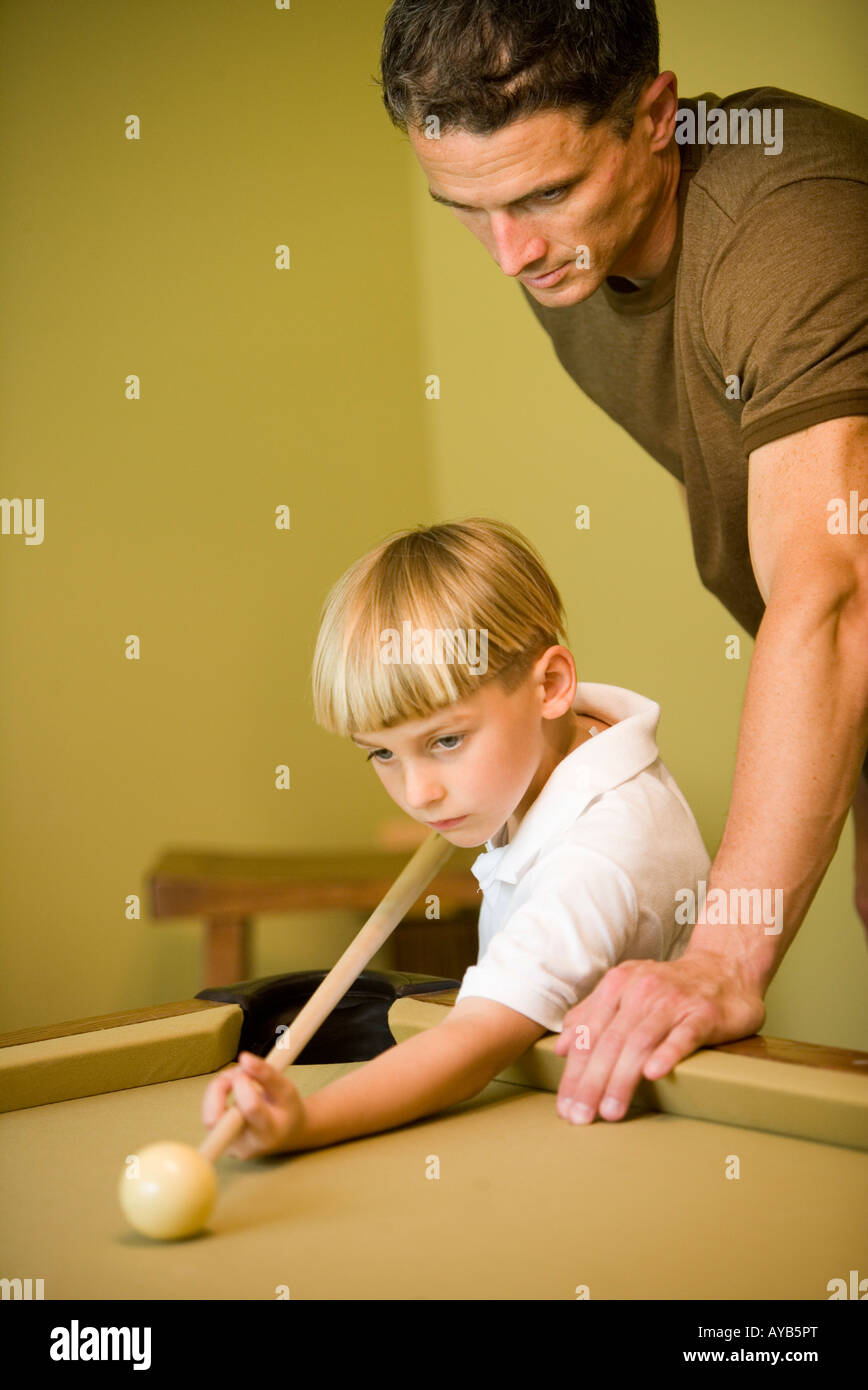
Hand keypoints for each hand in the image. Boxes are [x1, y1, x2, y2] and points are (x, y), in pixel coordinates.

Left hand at [201, 1052, 305, 1157]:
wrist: (287, 1133)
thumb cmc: (287, 1110)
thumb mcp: (286, 1089)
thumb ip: (267, 1074)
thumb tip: (244, 1058)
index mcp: (268, 1132)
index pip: (249, 1108)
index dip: (244, 1084)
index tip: (247, 1070)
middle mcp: (244, 1145)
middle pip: (215, 1118)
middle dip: (220, 1088)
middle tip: (236, 1072)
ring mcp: (229, 1147)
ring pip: (208, 1115)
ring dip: (218, 1088)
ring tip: (238, 1077)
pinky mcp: (220, 1141)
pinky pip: (209, 1114)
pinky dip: (217, 1095)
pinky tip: (232, 1087)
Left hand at [553, 950, 765, 1124]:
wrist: (724, 969)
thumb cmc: (670, 988)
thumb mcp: (625, 991)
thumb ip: (592, 1016)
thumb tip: (562, 1049)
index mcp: (617, 984)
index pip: (589, 1034)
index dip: (573, 1072)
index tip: (564, 1106)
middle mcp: (641, 990)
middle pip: (609, 1041)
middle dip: (591, 1083)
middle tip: (580, 1117)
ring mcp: (672, 1001)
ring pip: (640, 1042)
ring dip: (622, 1079)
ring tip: (610, 1111)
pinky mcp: (703, 1013)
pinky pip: (683, 1035)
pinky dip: (667, 1054)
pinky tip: (654, 1075)